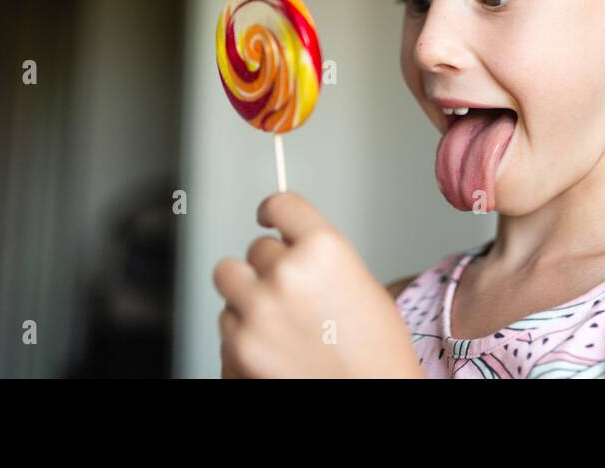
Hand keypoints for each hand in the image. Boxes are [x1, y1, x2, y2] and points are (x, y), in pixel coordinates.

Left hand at [213, 191, 421, 377]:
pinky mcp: (237, 349)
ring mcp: (257, 312)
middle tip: (292, 293)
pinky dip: (242, 334)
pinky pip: (227, 325)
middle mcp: (286, 274)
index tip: (268, 215)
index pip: (281, 205)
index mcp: (324, 250)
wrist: (371, 399)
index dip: (272, 209)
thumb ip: (320, 259)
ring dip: (249, 296)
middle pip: (255, 248)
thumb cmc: (378, 355)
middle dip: (270, 267)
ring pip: (231, 283)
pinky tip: (274, 350)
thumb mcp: (362, 286)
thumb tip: (289, 249)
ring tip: (281, 322)